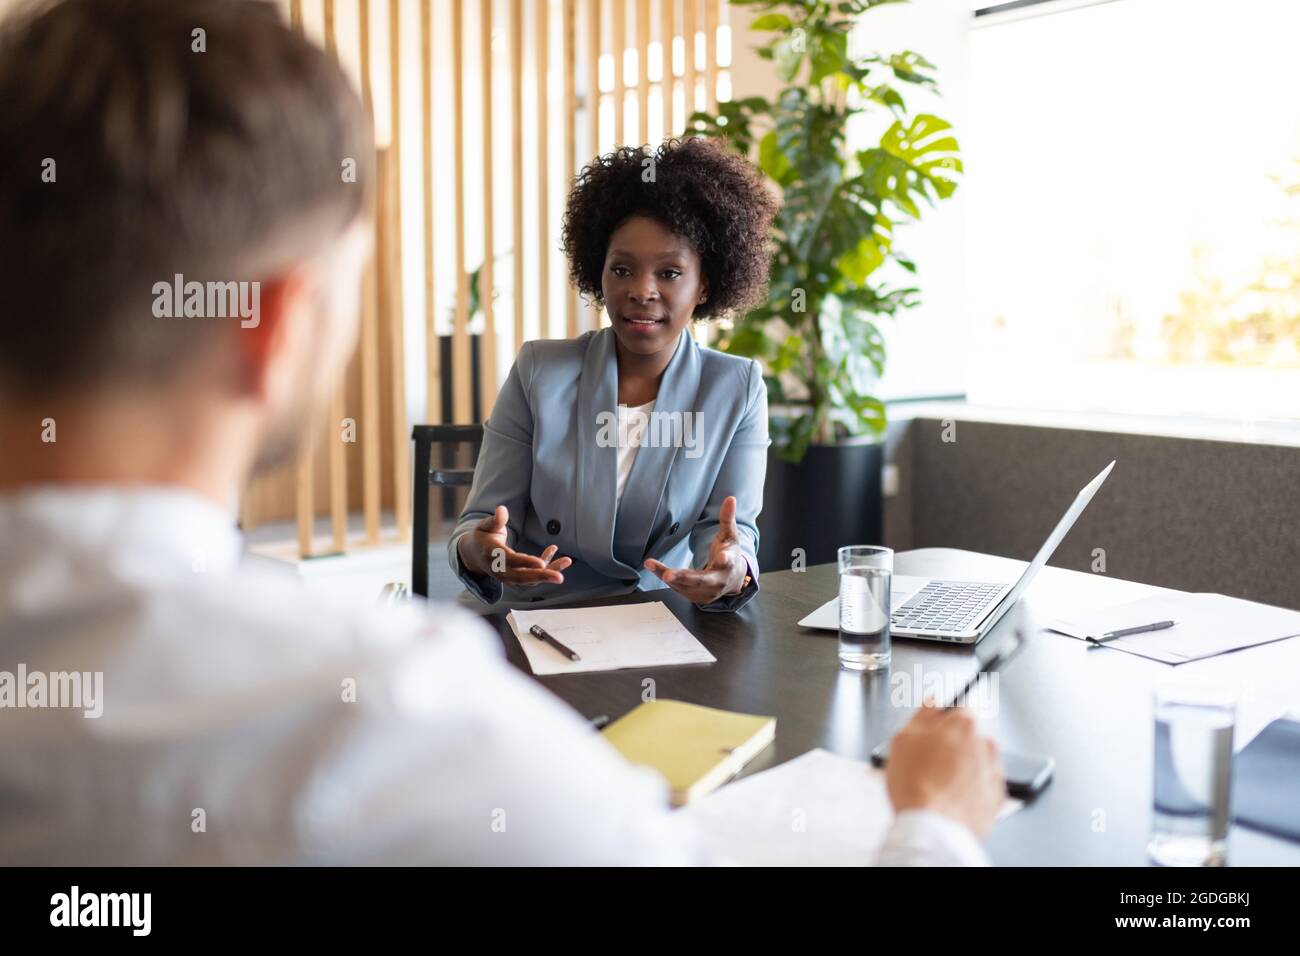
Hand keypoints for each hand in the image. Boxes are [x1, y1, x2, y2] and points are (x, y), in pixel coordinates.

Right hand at [457, 505, 571, 586]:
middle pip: (521, 576)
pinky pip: (532, 577)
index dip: (525, 562)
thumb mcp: (485, 525)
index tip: (541, 563)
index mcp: (491, 553)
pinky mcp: (515, 579)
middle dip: (541, 577)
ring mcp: (507, 577)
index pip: (509, 559)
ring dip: (548, 574)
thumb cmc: (483, 536)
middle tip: (560, 577)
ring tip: (567, 562)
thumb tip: (502, 510)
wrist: (474, 555)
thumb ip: (495, 519)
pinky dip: (546, 569)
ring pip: (529, 579)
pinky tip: (558, 556)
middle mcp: (499, 569)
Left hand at [643, 495, 748, 605]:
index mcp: (729, 564)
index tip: (722, 557)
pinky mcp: (696, 597)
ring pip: (685, 585)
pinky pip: (679, 589)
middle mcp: (718, 581)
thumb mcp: (730, 536)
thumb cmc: (730, 553)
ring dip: (667, 575)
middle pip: (701, 580)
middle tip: (668, 574)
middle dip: (683, 577)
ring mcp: (707, 592)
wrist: (734, 579)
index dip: (725, 560)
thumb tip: (731, 498)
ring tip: (651, 564)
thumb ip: (727, 518)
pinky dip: (666, 578)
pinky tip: (655, 568)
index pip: (728, 562)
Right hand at [885, 703, 1004, 840]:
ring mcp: (994, 772)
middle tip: (929, 762)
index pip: (958, 710)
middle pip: (970, 736)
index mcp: (964, 724)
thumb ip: (922, 714)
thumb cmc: (916, 784)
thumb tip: (932, 701)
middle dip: (953, 745)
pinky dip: (971, 788)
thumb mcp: (903, 738)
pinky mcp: (997, 798)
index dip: (942, 722)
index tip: (931, 733)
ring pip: (978, 761)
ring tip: (939, 784)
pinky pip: (983, 785)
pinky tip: (950, 797)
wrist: (932, 827)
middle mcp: (986, 744)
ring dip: (963, 767)